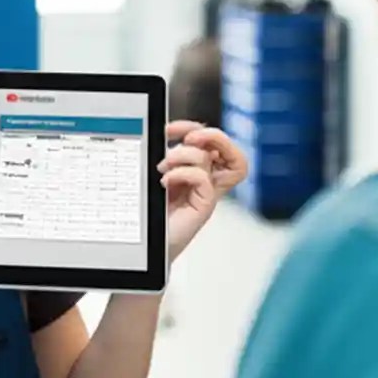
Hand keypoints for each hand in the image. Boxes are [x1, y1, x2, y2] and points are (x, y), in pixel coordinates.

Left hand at [159, 121, 248, 261]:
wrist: (146, 248)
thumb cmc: (150, 216)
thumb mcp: (156, 179)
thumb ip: (167, 159)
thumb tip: (164, 135)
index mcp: (196, 172)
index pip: (213, 143)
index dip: (198, 128)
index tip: (171, 130)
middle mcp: (206, 182)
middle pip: (230, 150)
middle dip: (211, 134)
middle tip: (186, 138)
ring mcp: (205, 195)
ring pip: (211, 158)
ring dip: (183, 154)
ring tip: (163, 166)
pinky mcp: (202, 208)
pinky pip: (203, 179)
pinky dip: (182, 173)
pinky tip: (165, 182)